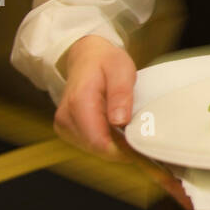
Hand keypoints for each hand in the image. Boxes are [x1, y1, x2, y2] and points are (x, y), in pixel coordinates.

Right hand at [53, 35, 137, 162]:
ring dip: (116, 147)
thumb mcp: (121, 69)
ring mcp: (64, 125)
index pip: (99, 142)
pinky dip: (108, 142)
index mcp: (79, 102)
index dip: (123, 151)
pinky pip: (90, 144)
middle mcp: (66, 117)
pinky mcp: (67, 129)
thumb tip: (120, 121)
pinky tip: (120, 131)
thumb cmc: (105, 62)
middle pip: (98, 148)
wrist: (86, 57)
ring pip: (95, 149)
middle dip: (123, 150)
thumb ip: (121, 94)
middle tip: (146, 142)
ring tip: (133, 133)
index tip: (144, 149)